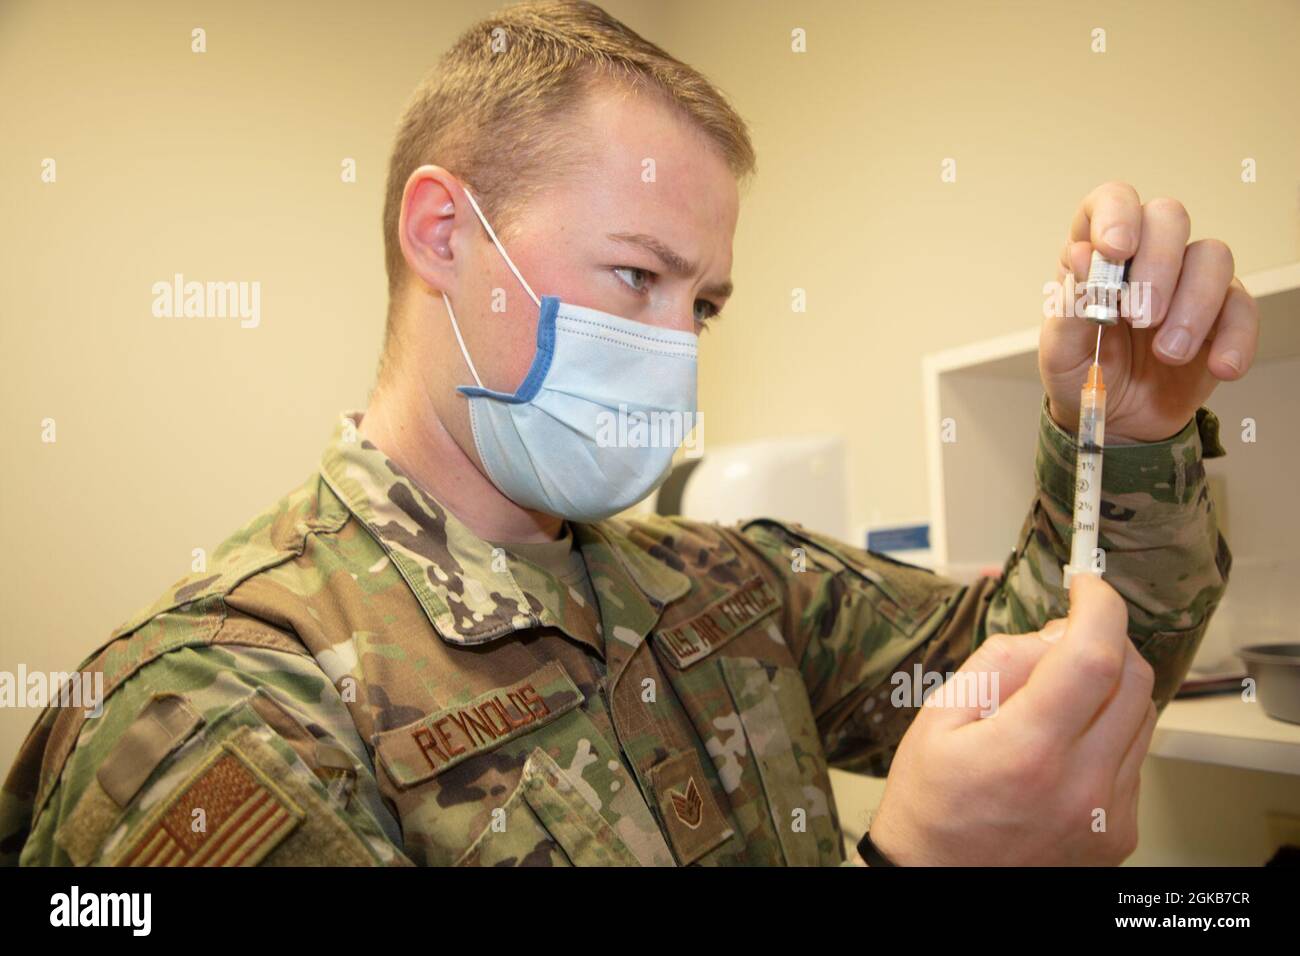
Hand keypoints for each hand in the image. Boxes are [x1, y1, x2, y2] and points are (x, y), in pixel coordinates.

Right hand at [867, 575, 1157, 865]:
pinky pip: (1136, 754)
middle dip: (1106, 639)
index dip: (1098, 606)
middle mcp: (1080, 784)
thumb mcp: (938, 716)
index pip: (1092, 656)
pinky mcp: (1121, 829)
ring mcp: (1108, 811)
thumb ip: (1000, 664)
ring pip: (1144, 713)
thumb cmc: (930, 803)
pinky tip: (1066, 740)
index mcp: (1027, 751)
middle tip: (1064, 638)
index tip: (1086, 586)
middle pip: (1134, 678)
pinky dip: (1110, 728)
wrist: (940, 881)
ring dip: (1111, 684)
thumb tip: (1055, 633)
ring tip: (1057, 695)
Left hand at [1040, 182, 1258, 442]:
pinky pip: (1243, 307)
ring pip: (1213, 255)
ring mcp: (1187, 281)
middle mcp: (1146, 255)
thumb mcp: (1060, 350)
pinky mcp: (1221, 314)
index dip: (1117, 213)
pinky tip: (1219, 366)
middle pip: (1170, 216)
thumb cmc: (1080, 373)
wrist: (1113, 420)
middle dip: (1159, 264)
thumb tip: (1083, 256)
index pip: (1113, 200)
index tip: (1116, 250)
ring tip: (1168, 354)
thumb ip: (1069, 307)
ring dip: (1193, 305)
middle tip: (1141, 317)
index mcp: (1098, 252)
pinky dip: (1236, 337)